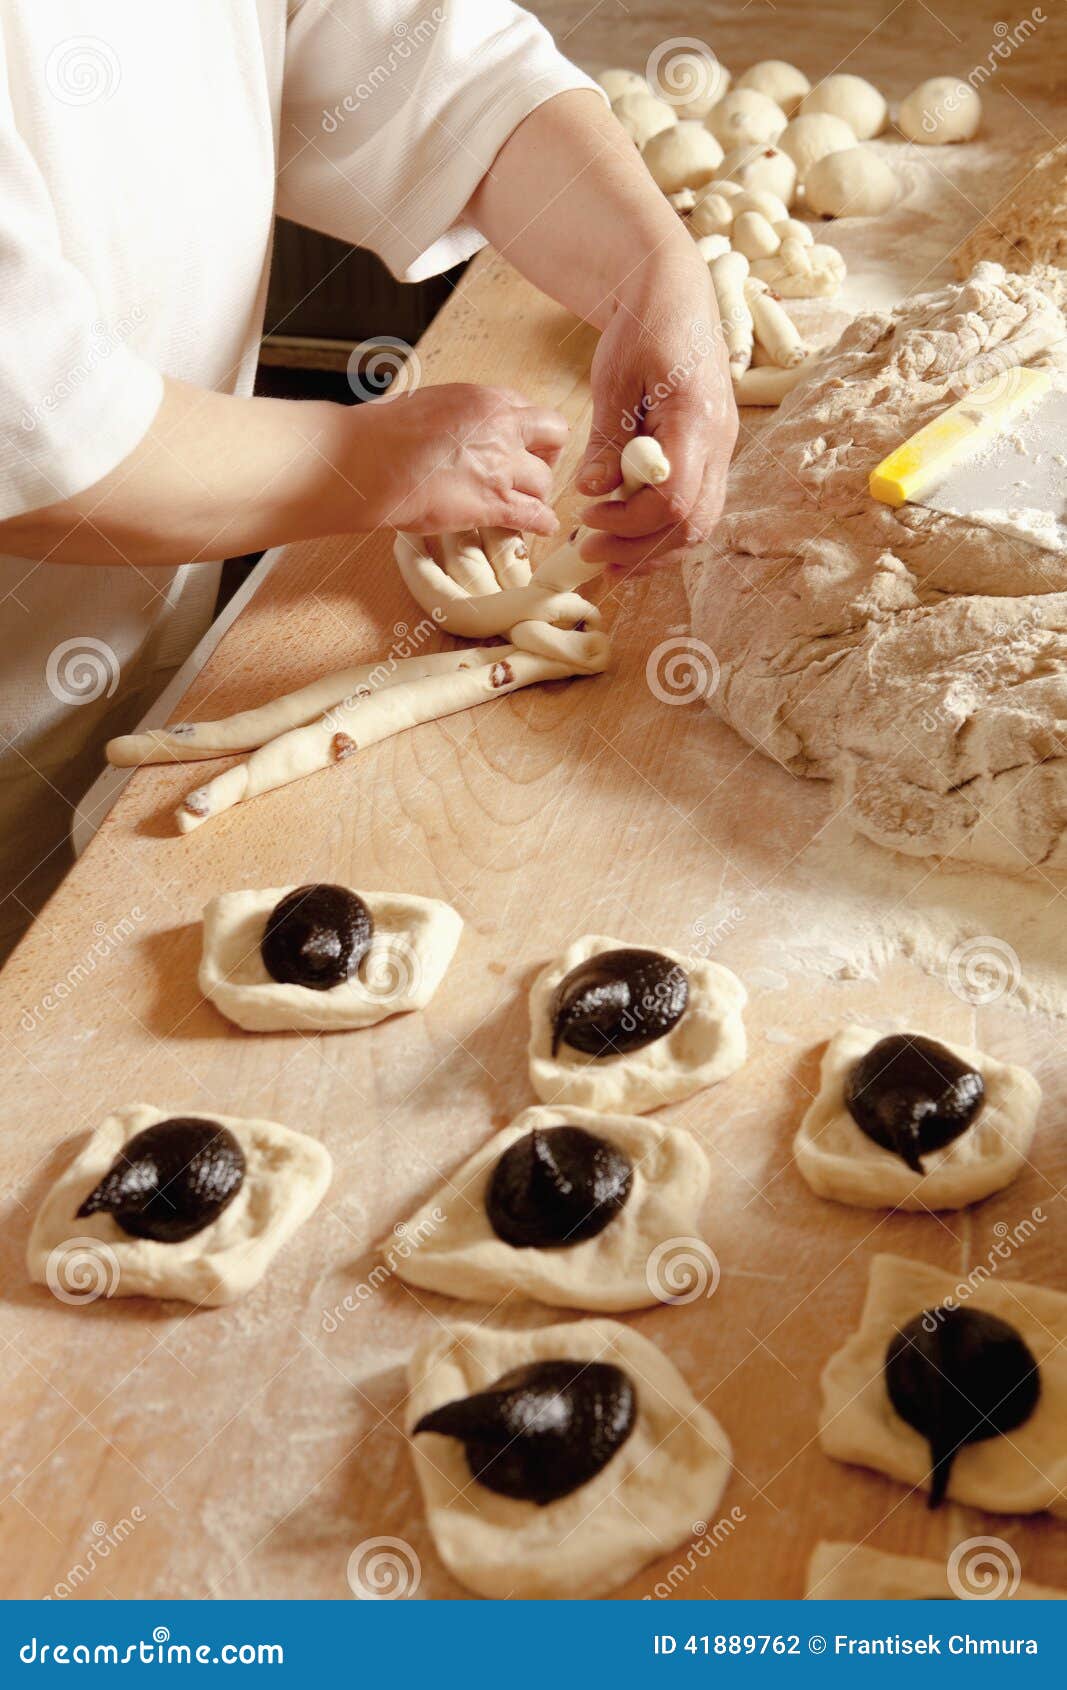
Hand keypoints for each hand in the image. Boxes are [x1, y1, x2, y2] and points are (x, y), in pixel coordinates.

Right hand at [345, 382, 567, 535]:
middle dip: (547, 457)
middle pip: (553, 439)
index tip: (523, 445)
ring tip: (526, 504)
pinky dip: (542, 523)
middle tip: (532, 473)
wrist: (365, 461)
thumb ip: (458, 415)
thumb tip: (459, 426)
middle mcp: (501, 427)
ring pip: (544, 481)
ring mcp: (499, 466)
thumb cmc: (381, 433)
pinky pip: (535, 515)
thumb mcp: (430, 403)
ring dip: (537, 494)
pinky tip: (542, 527)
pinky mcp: (492, 503)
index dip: (530, 432)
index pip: (531, 411)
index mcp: (484, 399)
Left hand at [575, 253, 737, 573]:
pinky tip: (630, 538)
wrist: (675, 294)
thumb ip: (606, 439)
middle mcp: (721, 441)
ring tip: (609, 558)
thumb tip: (592, 491)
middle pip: (693, 523)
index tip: (587, 518)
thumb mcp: (614, 378)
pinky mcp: (712, 455)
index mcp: (697, 419)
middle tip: (589, 551)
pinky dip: (664, 533)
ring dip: (654, 550)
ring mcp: (722, 450)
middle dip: (639, 548)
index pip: (673, 499)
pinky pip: (698, 508)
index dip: (629, 521)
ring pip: (701, 524)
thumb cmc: (643, 328)